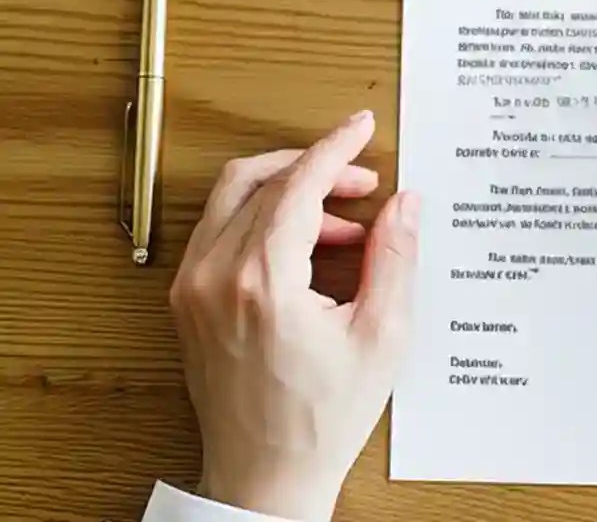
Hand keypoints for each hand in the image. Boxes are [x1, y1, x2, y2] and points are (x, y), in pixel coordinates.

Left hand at [168, 111, 419, 520]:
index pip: (297, 185)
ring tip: (344, 227)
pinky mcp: (185, 301)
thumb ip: (395, 258)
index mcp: (261, 282)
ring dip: (288, 193)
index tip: (360, 127)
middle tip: (364, 184)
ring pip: (233, 200)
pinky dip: (262, 221)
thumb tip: (404, 203)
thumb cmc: (322, 419)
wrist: (265, 475)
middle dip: (317, 171)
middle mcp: (214, 277)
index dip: (335, 149)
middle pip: (261, 182)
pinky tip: (306, 247)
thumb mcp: (381, 336)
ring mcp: (191, 288)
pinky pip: (220, 233)